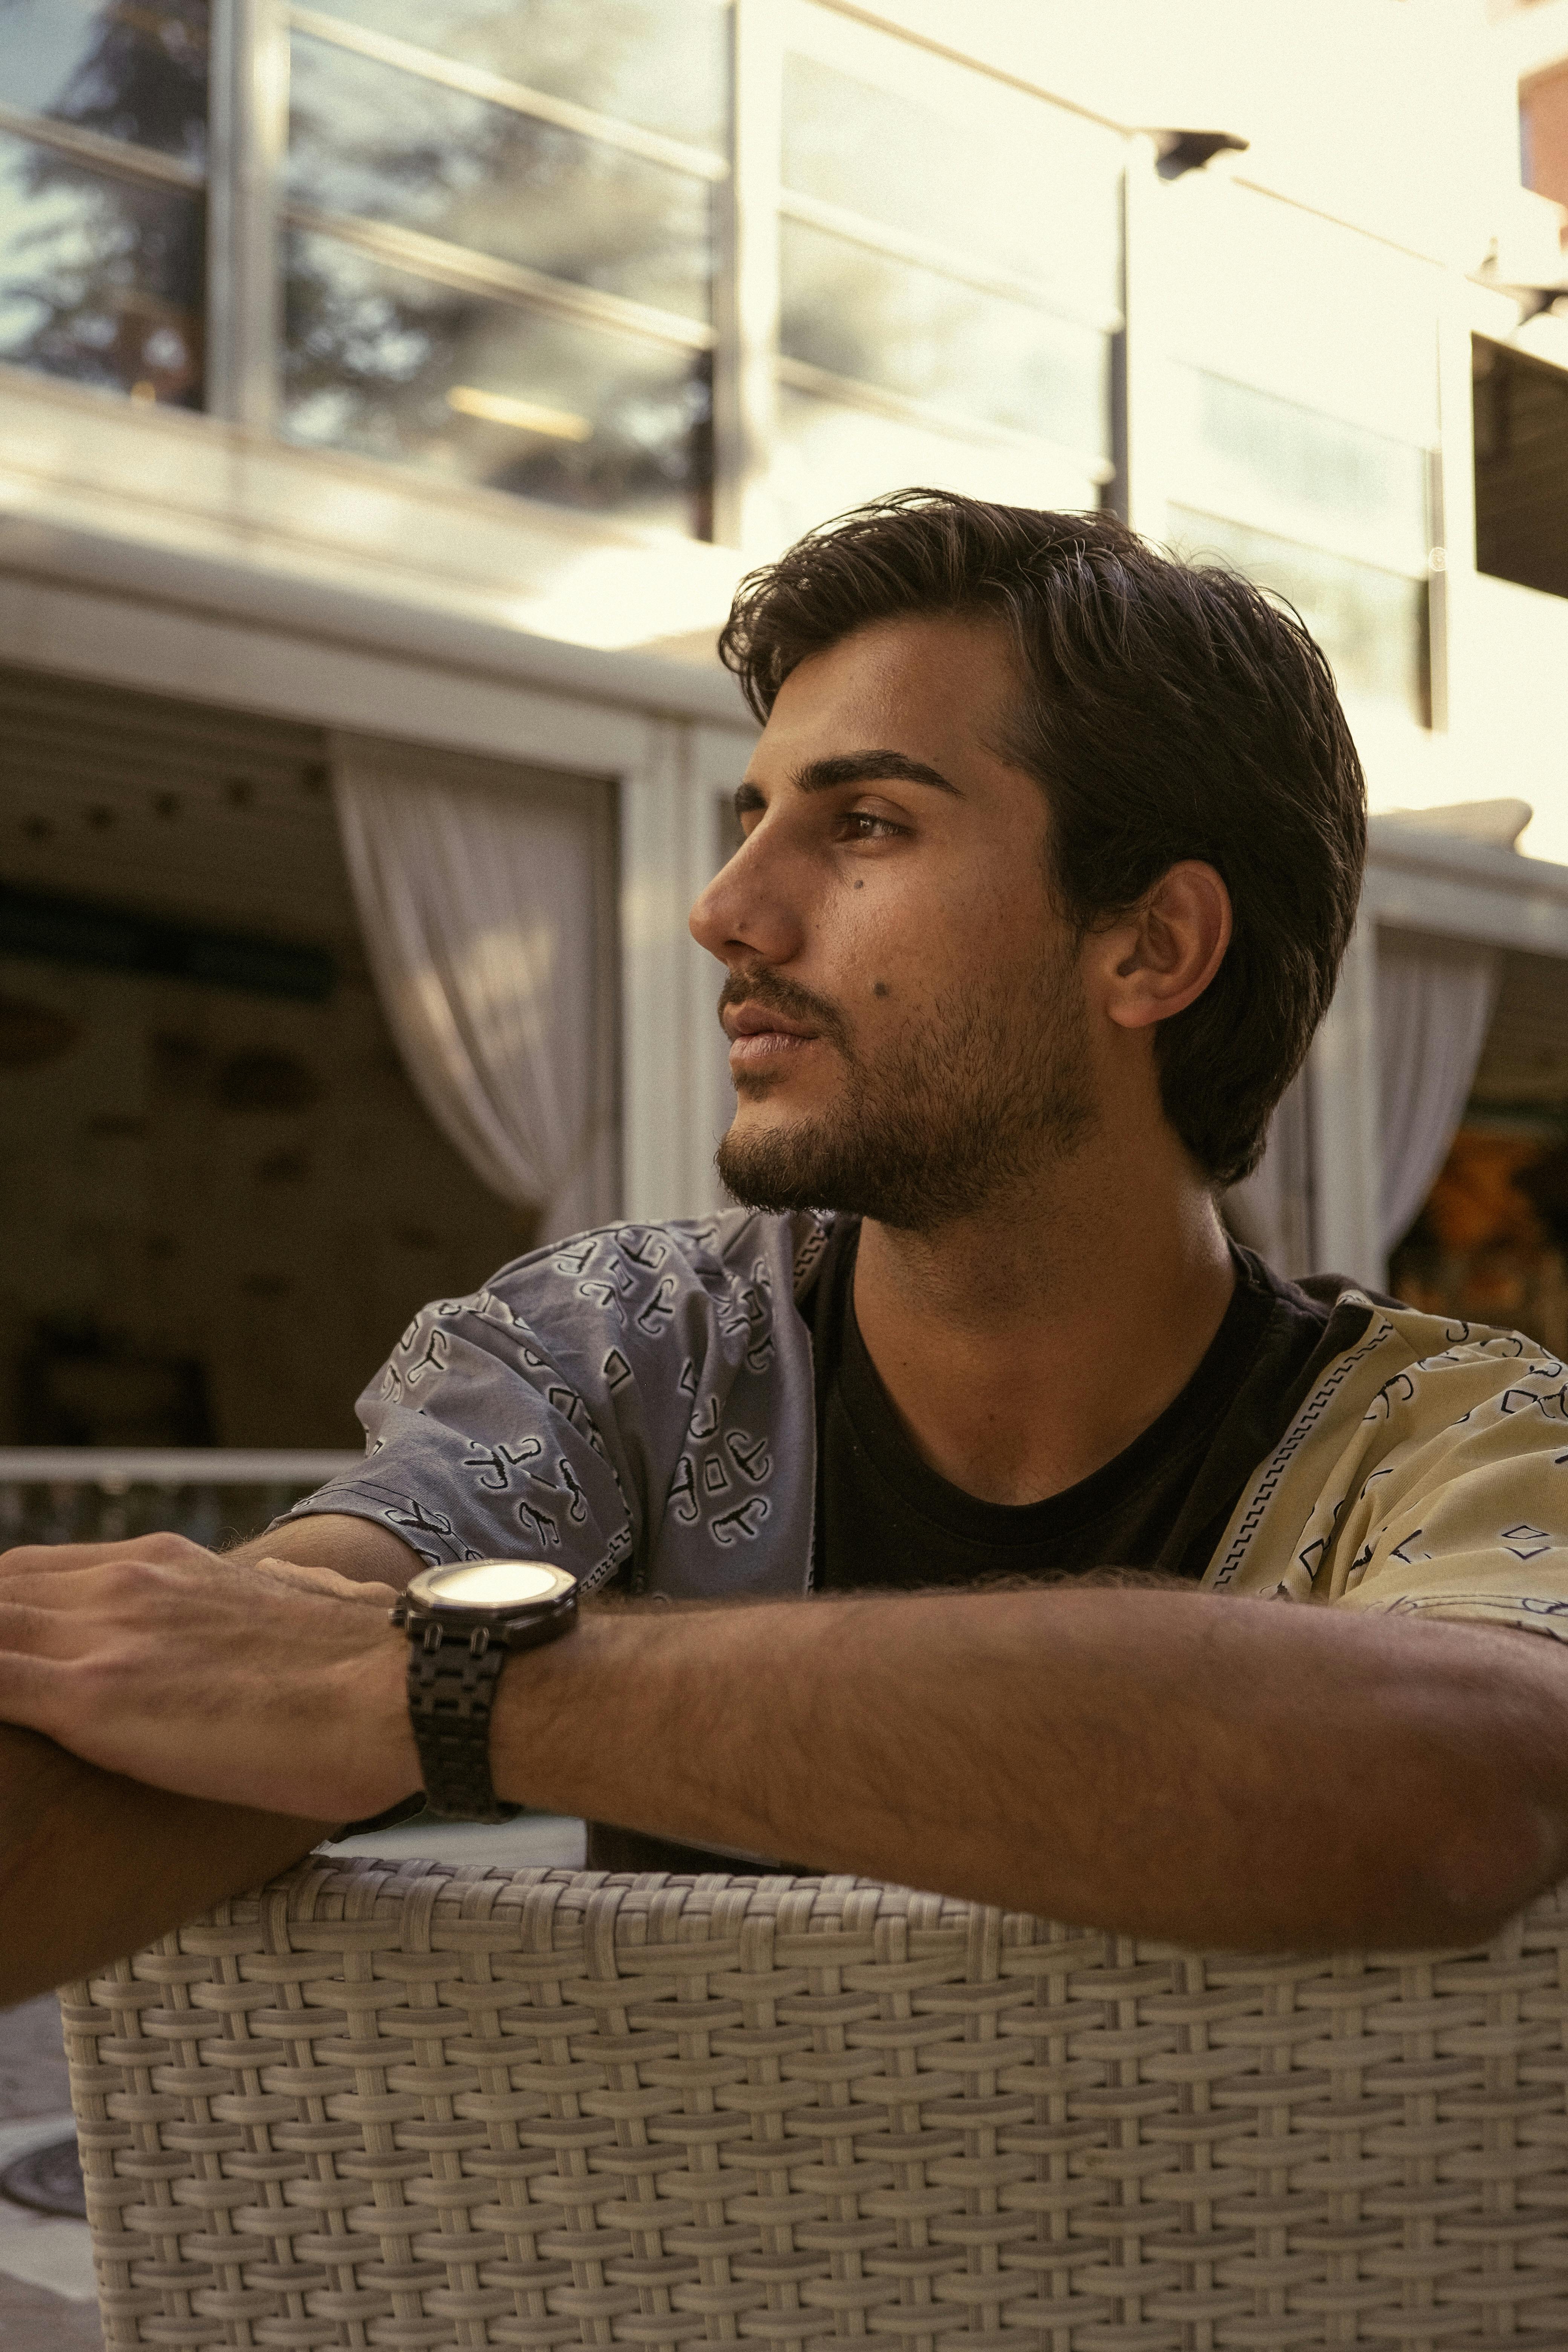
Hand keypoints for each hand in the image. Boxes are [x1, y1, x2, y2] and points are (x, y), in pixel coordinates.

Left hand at [0, 1535, 418, 1819]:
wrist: (399, 1691)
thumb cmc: (366, 1669)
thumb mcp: (298, 1607)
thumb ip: (265, 1597)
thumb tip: (284, 1595)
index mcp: (169, 1564)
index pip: (39, 1574)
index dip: (7, 1612)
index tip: (9, 1650)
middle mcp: (128, 1581)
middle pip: (1, 1591)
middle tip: (5, 1682)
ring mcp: (107, 1634)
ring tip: (7, 1711)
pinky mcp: (95, 1696)